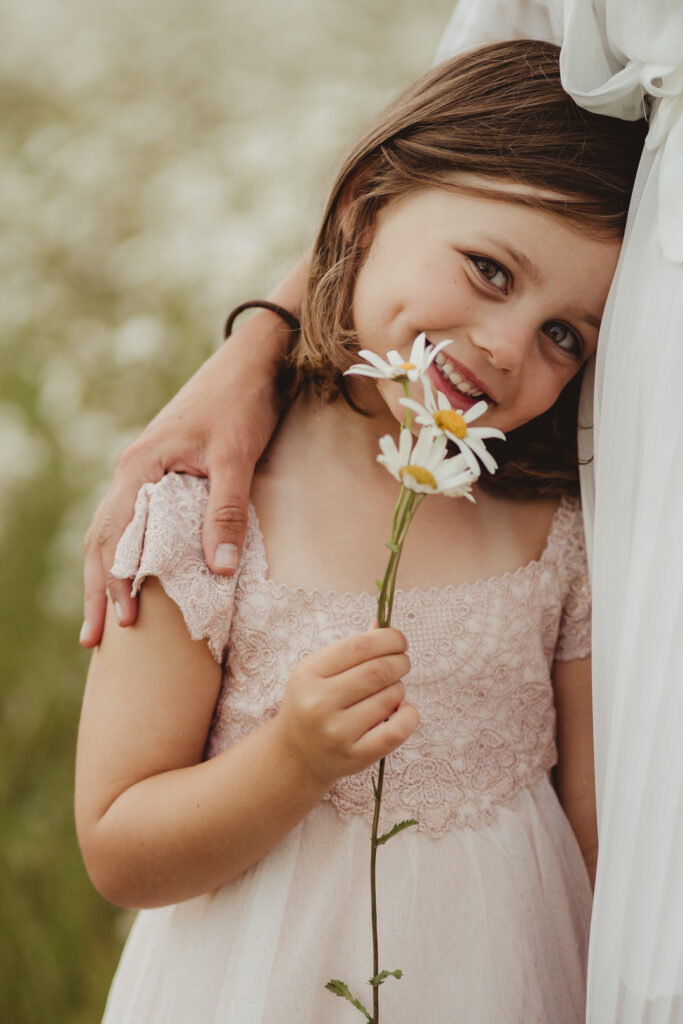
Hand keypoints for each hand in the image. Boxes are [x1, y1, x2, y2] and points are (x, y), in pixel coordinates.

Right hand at [80, 256, 309, 648]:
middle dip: (99, 589)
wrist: (253, 363)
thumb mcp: (236, 458)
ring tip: (109, 617)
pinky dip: (131, 553)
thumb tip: (218, 570)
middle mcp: (133, 470)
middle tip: (96, 639)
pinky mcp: (163, 471)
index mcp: (140, 467)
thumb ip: (226, 511)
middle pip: (104, 539)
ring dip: (110, 574)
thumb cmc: (242, 404)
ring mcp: (145, 470)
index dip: (114, 583)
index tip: (119, 624)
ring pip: (115, 531)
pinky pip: (136, 520)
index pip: (114, 537)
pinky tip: (138, 574)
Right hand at [274, 628, 418, 787]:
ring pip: (390, 697)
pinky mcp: (355, 756)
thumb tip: (383, 626)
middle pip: (378, 670)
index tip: (399, 641)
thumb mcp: (319, 672)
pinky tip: (402, 710)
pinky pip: (397, 730)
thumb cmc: (312, 705)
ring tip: (389, 691)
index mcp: (309, 674)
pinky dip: (409, 714)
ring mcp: (336, 732)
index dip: (387, 638)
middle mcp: (319, 703)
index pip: (359, 646)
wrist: (295, 756)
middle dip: (400, 662)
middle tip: (402, 663)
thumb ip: (351, 650)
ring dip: (399, 688)